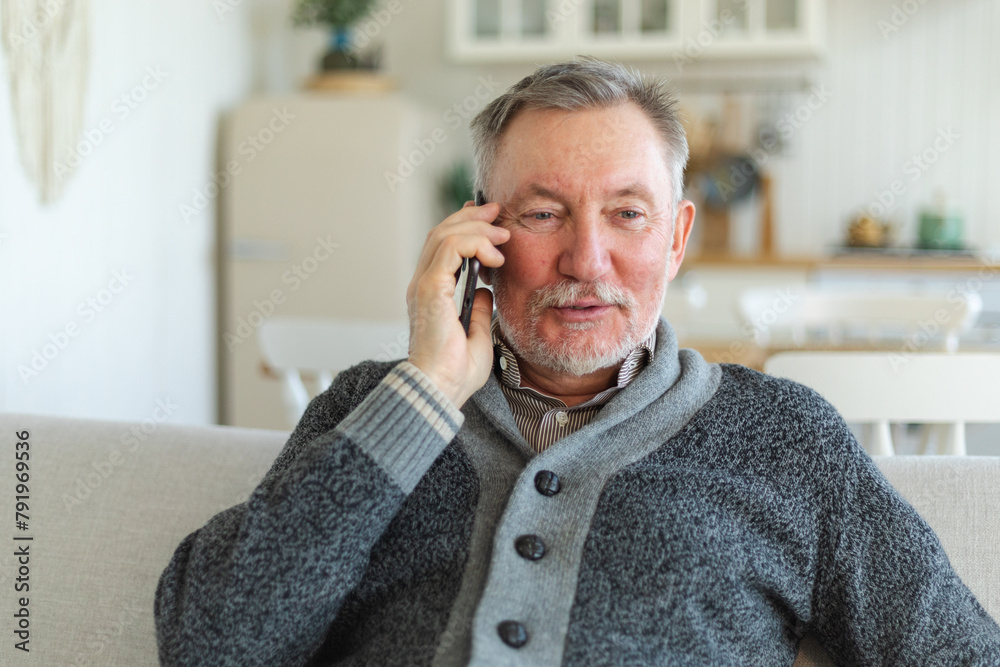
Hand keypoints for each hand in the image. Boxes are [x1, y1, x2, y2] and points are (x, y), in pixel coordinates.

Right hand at [406, 201, 508, 407]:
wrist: (440, 390)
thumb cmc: (455, 373)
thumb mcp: (476, 335)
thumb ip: (479, 310)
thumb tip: (485, 291)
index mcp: (431, 294)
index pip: (443, 248)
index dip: (465, 228)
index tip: (490, 220)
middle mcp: (423, 285)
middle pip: (441, 233)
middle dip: (472, 218)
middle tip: (497, 211)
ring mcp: (424, 285)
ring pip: (445, 234)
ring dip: (477, 227)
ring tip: (502, 233)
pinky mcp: (430, 288)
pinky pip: (451, 248)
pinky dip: (474, 243)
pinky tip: (494, 255)